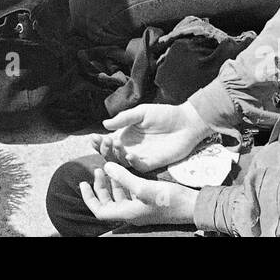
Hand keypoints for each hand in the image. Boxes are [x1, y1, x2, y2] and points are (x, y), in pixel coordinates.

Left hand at [79, 162, 198, 227]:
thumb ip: (123, 177)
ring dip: (112, 183)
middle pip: (107, 202)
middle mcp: (131, 212)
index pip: (99, 211)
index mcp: (127, 213)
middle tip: (98, 169)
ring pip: (118, 196)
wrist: (192, 205)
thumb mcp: (143, 187)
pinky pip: (130, 193)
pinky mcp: (148, 201)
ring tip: (109, 166)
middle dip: (100, 186)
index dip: (89, 198)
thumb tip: (105, 167)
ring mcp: (140, 207)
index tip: (82, 183)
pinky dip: (124, 182)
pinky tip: (125, 170)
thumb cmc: (168, 199)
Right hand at [89, 102, 210, 172]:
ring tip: (115, 143)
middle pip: (111, 154)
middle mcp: (130, 148)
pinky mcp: (151, 164)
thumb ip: (124, 119)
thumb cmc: (164, 115)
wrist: (186, 123)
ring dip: (116, 155)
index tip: (93, 138)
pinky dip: (132, 162)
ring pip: (122, 162)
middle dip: (104, 150)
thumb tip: (104, 125)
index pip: (108, 142)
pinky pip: (138, 167)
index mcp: (126, 135)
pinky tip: (129, 154)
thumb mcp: (141, 112)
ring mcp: (140, 157)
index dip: (99, 142)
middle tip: (104, 141)